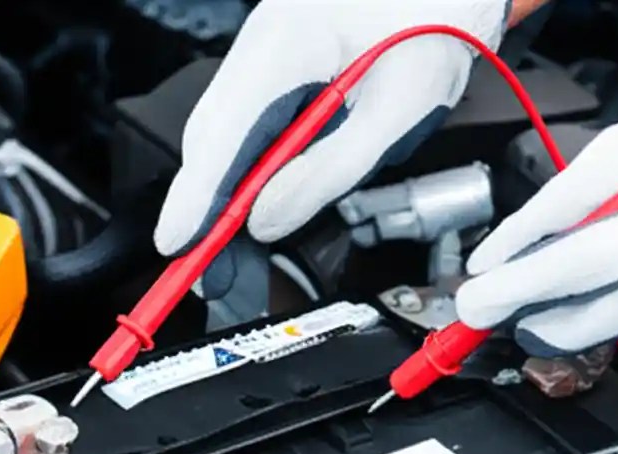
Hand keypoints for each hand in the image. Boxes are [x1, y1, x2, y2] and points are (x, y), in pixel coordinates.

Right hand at [153, 0, 512, 255]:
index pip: (222, 136)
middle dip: (207, 205)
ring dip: (230, 187)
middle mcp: (265, 40)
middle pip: (215, 136)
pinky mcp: (283, 57)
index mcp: (287, 45)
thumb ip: (327, 174)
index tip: (177, 242)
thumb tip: (267, 221)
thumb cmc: (440, 22)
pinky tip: (262, 193)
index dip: (195, 197)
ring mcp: (269, 45)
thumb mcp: (394, 113)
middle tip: (208, 265)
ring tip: (231, 243)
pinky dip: (253, 162)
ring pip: (230, 129)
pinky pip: (253, 117)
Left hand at [456, 91, 617, 362]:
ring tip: (526, 324)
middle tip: (476, 305)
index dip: (521, 232)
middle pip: (591, 260)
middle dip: (519, 287)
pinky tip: (614, 321)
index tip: (485, 259)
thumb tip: (538, 236)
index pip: (578, 193)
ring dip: (560, 325)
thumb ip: (608, 175)